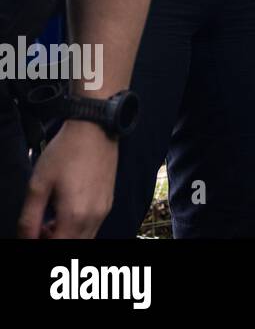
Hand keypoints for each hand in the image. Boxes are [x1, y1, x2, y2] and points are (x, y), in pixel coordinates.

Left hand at [17, 120, 117, 237]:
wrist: (95, 129)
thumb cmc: (65, 153)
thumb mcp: (38, 184)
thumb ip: (29, 218)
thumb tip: (25, 238)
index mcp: (75, 215)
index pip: (56, 246)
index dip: (39, 244)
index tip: (30, 234)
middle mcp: (94, 217)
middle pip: (73, 246)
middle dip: (53, 242)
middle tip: (37, 230)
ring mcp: (104, 210)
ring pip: (86, 239)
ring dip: (66, 237)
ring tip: (49, 223)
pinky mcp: (108, 202)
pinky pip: (93, 227)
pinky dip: (78, 229)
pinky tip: (65, 213)